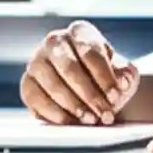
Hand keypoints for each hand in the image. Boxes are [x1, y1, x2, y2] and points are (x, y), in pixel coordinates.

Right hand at [20, 20, 139, 124]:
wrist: (88, 91)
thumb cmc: (105, 79)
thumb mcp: (122, 73)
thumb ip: (125, 74)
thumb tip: (123, 80)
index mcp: (79, 31)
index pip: (90, 51)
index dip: (104, 76)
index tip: (116, 96)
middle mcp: (54, 41)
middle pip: (70, 68)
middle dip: (90, 94)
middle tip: (104, 113)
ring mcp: (37, 61)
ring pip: (53, 84)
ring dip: (74, 105)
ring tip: (90, 119)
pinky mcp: (27, 83)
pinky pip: (36, 98)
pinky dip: (54, 113)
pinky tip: (70, 122)